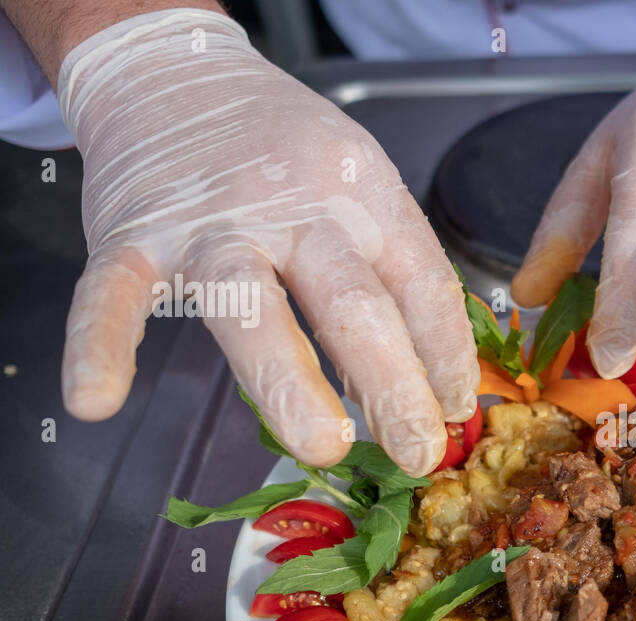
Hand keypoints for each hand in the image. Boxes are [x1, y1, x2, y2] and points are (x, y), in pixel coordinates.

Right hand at [57, 10, 476, 474]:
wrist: (175, 74)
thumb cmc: (286, 154)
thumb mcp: (358, 190)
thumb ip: (389, 277)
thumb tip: (432, 384)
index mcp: (363, 196)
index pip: (420, 282)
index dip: (446, 354)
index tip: (459, 412)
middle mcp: (293, 210)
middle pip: (353, 302)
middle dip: (393, 383)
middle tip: (420, 452)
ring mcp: (210, 226)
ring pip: (250, 304)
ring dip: (288, 379)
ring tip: (323, 445)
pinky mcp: (132, 237)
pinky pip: (113, 294)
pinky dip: (99, 343)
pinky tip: (98, 397)